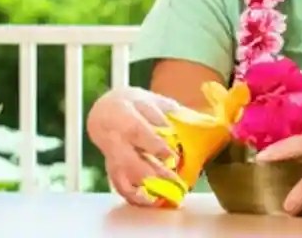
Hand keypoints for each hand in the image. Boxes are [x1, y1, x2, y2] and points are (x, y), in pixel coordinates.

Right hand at [86, 87, 183, 205]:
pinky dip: (134, 197)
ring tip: (166, 196)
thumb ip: (171, 113)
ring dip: (145, 189)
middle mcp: (114, 138)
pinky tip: (152, 201)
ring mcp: (111, 155)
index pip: (138, 132)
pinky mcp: (112, 168)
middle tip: (175, 181)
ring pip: (123, 177)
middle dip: (153, 173)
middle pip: (129, 159)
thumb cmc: (133, 104)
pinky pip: (120, 186)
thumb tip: (197, 123)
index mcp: (124, 115)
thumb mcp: (151, 100)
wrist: (104, 111)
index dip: (155, 146)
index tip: (173, 157)